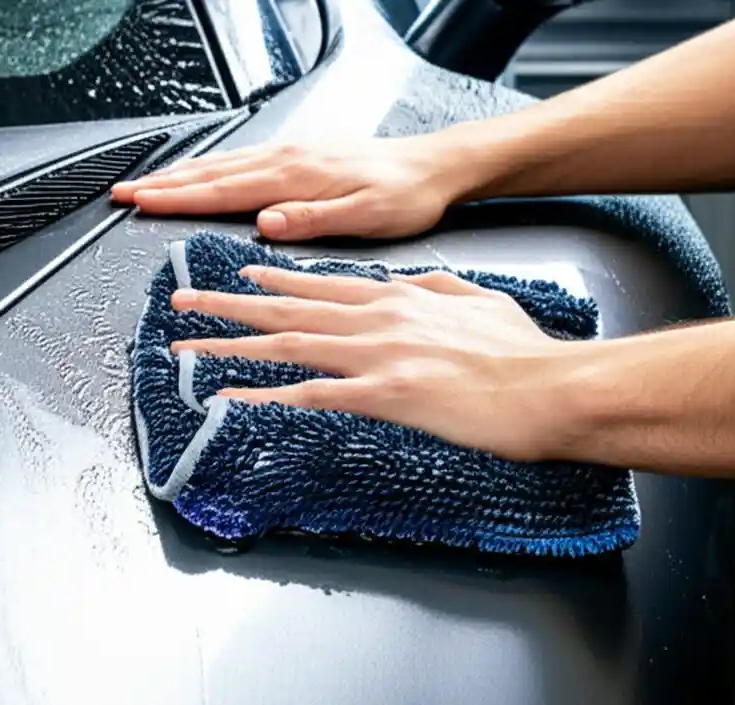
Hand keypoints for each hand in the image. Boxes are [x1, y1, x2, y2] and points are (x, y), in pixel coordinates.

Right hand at [110, 136, 465, 241]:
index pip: (222, 190)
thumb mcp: (365, 216)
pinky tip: (202, 173)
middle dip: (163, 183)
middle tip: (121, 193)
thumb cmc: (404, 196)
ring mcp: (291, 152)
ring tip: (147, 184)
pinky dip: (211, 167)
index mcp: (295, 177)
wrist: (431, 166)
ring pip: (222, 163)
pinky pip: (242, 158)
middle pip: (211, 173)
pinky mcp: (300, 153)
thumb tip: (267, 222)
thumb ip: (312, 219)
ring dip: (181, 174)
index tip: (139, 203)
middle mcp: (287, 158)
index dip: (176, 199)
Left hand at [168, 265, 588, 461]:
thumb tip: (415, 285)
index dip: (277, 280)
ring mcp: (376, 355)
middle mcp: (377, 318)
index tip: (243, 275)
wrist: (550, 387)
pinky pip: (309, 395)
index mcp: (400, 296)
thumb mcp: (480, 302)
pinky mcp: (383, 394)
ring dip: (229, 345)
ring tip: (185, 347)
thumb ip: (440, 290)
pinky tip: (230, 399)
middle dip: (229, 305)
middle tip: (184, 301)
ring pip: (285, 345)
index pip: (323, 283)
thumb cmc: (523, 354)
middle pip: (288, 310)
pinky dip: (264, 395)